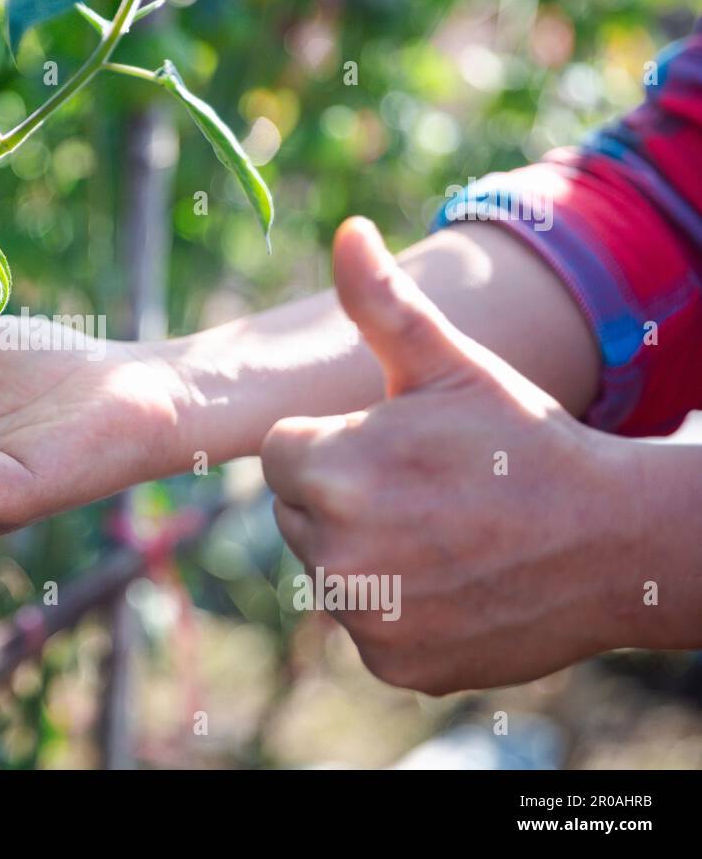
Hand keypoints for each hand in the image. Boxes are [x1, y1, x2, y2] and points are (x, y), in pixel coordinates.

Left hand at [261, 217, 640, 694]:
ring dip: (367, 556)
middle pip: (298, 515)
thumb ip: (380, 304)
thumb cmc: (522, 439)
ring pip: (330, 573)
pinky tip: (452, 583)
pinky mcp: (394, 664)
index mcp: (328, 468)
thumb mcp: (450, 364)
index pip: (281, 454)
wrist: (614, 540)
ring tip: (443, 535)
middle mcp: (333, 551)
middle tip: (425, 490)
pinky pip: (366, 628)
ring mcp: (364, 616)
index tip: (393, 446)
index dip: (333, 444)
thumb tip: (345, 231)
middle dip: (343, 499)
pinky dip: (399, 613)